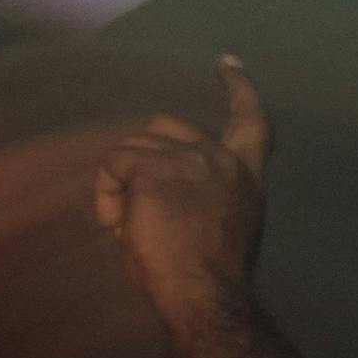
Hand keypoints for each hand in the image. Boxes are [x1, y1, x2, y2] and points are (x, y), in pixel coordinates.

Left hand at [91, 57, 269, 307]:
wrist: (206, 293)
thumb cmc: (209, 271)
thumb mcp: (224, 220)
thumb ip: (205, 188)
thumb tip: (159, 175)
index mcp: (244, 176)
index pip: (250, 122)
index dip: (239, 89)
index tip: (227, 64)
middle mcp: (220, 159)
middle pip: (164, 125)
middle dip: (142, 153)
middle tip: (139, 203)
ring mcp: (188, 160)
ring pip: (129, 149)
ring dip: (120, 186)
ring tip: (133, 227)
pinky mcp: (154, 168)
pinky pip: (112, 166)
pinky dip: (107, 198)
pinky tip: (122, 226)